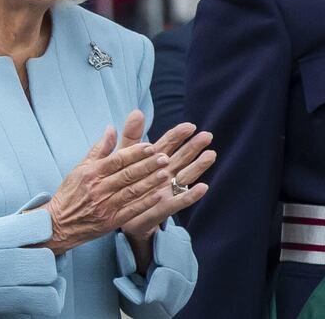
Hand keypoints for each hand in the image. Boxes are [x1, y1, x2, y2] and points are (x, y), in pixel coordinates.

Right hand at [40, 125, 169, 255]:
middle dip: (147, 165)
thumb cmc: (70, 193)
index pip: (117, 160)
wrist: (58, 223)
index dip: (135, 153)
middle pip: (127, 174)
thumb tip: (111, 128)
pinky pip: (131, 211)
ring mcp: (105, 205)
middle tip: (164, 157)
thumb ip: (99, 149)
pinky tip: (158, 195)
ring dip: (150, 182)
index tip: (150, 147)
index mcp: (91, 173)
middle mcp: (98, 188)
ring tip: (165, 173)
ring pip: (131, 191)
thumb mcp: (80, 168)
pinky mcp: (111, 221)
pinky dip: (145, 203)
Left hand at [119, 113, 215, 239]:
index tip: (190, 125)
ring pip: (184, 176)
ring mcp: (165, 189)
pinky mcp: (163, 207)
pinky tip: (202, 187)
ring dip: (198, 166)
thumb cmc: (122, 181)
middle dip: (194, 146)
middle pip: (181, 157)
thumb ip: (131, 136)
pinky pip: (178, 200)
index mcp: (153, 160)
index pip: (168, 144)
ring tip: (210, 155)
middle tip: (207, 135)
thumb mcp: (123, 156)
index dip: (178, 135)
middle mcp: (163, 174)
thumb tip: (136, 111)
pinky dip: (190, 195)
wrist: (114, 212)